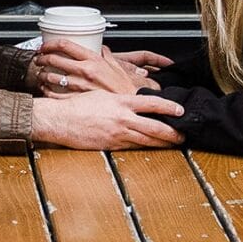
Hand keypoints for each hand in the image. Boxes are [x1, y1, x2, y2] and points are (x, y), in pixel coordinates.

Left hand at [32, 38, 154, 96]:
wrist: (132, 105)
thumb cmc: (126, 88)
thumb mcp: (118, 67)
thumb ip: (108, 56)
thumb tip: (103, 48)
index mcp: (93, 60)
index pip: (65, 45)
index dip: (50, 44)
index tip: (45, 45)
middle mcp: (84, 71)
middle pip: (54, 59)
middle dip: (42, 58)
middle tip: (40, 59)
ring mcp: (79, 86)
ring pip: (51, 77)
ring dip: (42, 75)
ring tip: (41, 75)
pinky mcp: (77, 100)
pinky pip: (55, 95)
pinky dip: (46, 91)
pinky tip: (45, 90)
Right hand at [32, 88, 185, 149]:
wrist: (60, 120)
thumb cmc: (77, 105)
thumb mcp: (100, 93)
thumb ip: (118, 95)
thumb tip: (129, 92)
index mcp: (121, 102)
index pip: (151, 103)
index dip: (168, 108)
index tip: (180, 111)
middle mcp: (122, 118)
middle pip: (154, 127)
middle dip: (172, 133)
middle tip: (183, 135)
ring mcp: (118, 133)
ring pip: (146, 140)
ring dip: (162, 143)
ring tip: (173, 144)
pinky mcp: (111, 145)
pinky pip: (133, 147)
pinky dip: (144, 147)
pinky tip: (151, 149)